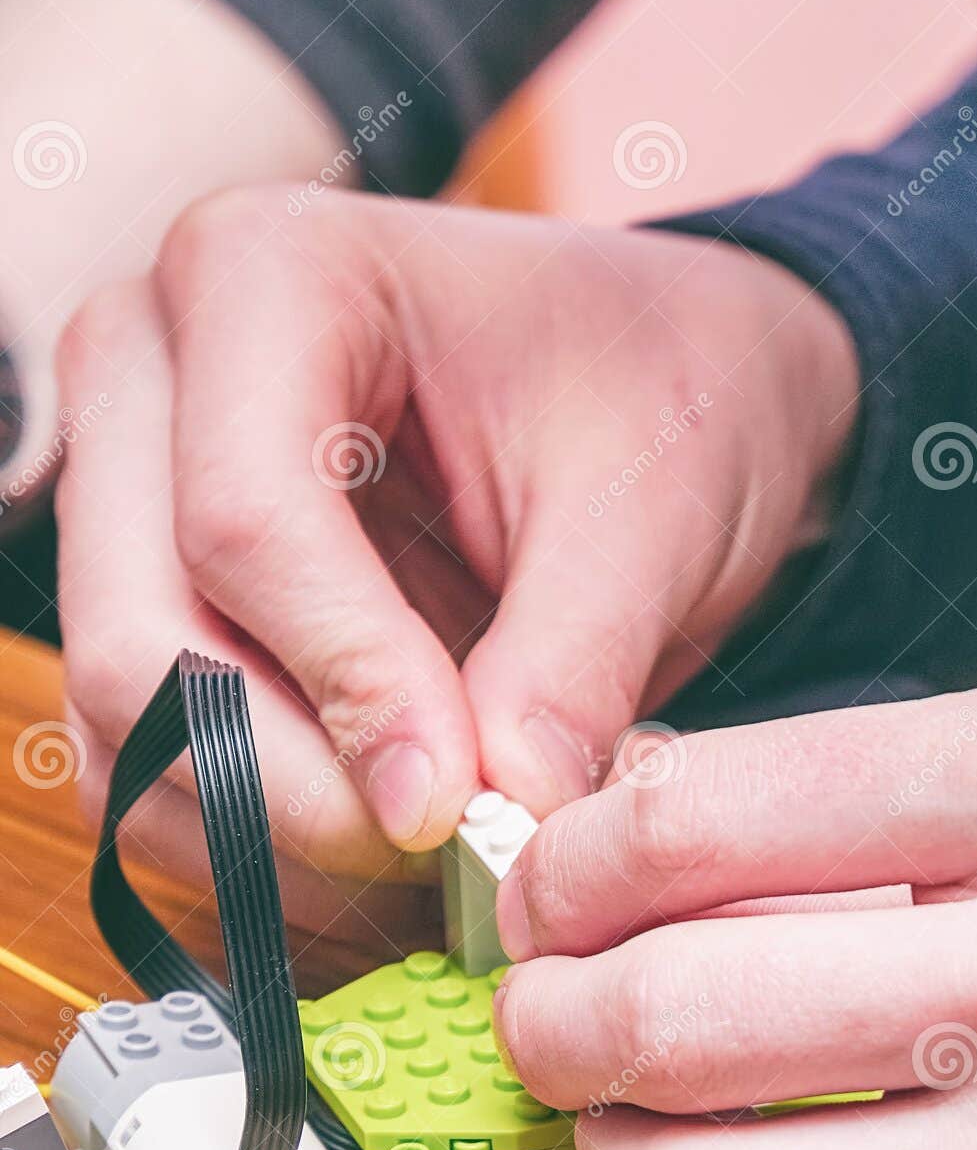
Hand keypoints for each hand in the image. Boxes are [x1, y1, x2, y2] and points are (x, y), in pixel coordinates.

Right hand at [55, 190, 855, 892]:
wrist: (675, 375)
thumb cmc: (669, 388)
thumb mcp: (648, 515)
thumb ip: (564, 669)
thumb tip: (498, 833)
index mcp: (270, 275)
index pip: (246, 521)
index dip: (350, 688)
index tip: (457, 808)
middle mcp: (155, 369)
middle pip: (145, 634)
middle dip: (295, 788)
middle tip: (448, 863)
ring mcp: (136, 485)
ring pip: (129, 723)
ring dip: (272, 837)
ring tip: (438, 874)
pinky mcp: (160, 591)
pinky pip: (151, 756)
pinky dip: (256, 841)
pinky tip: (386, 866)